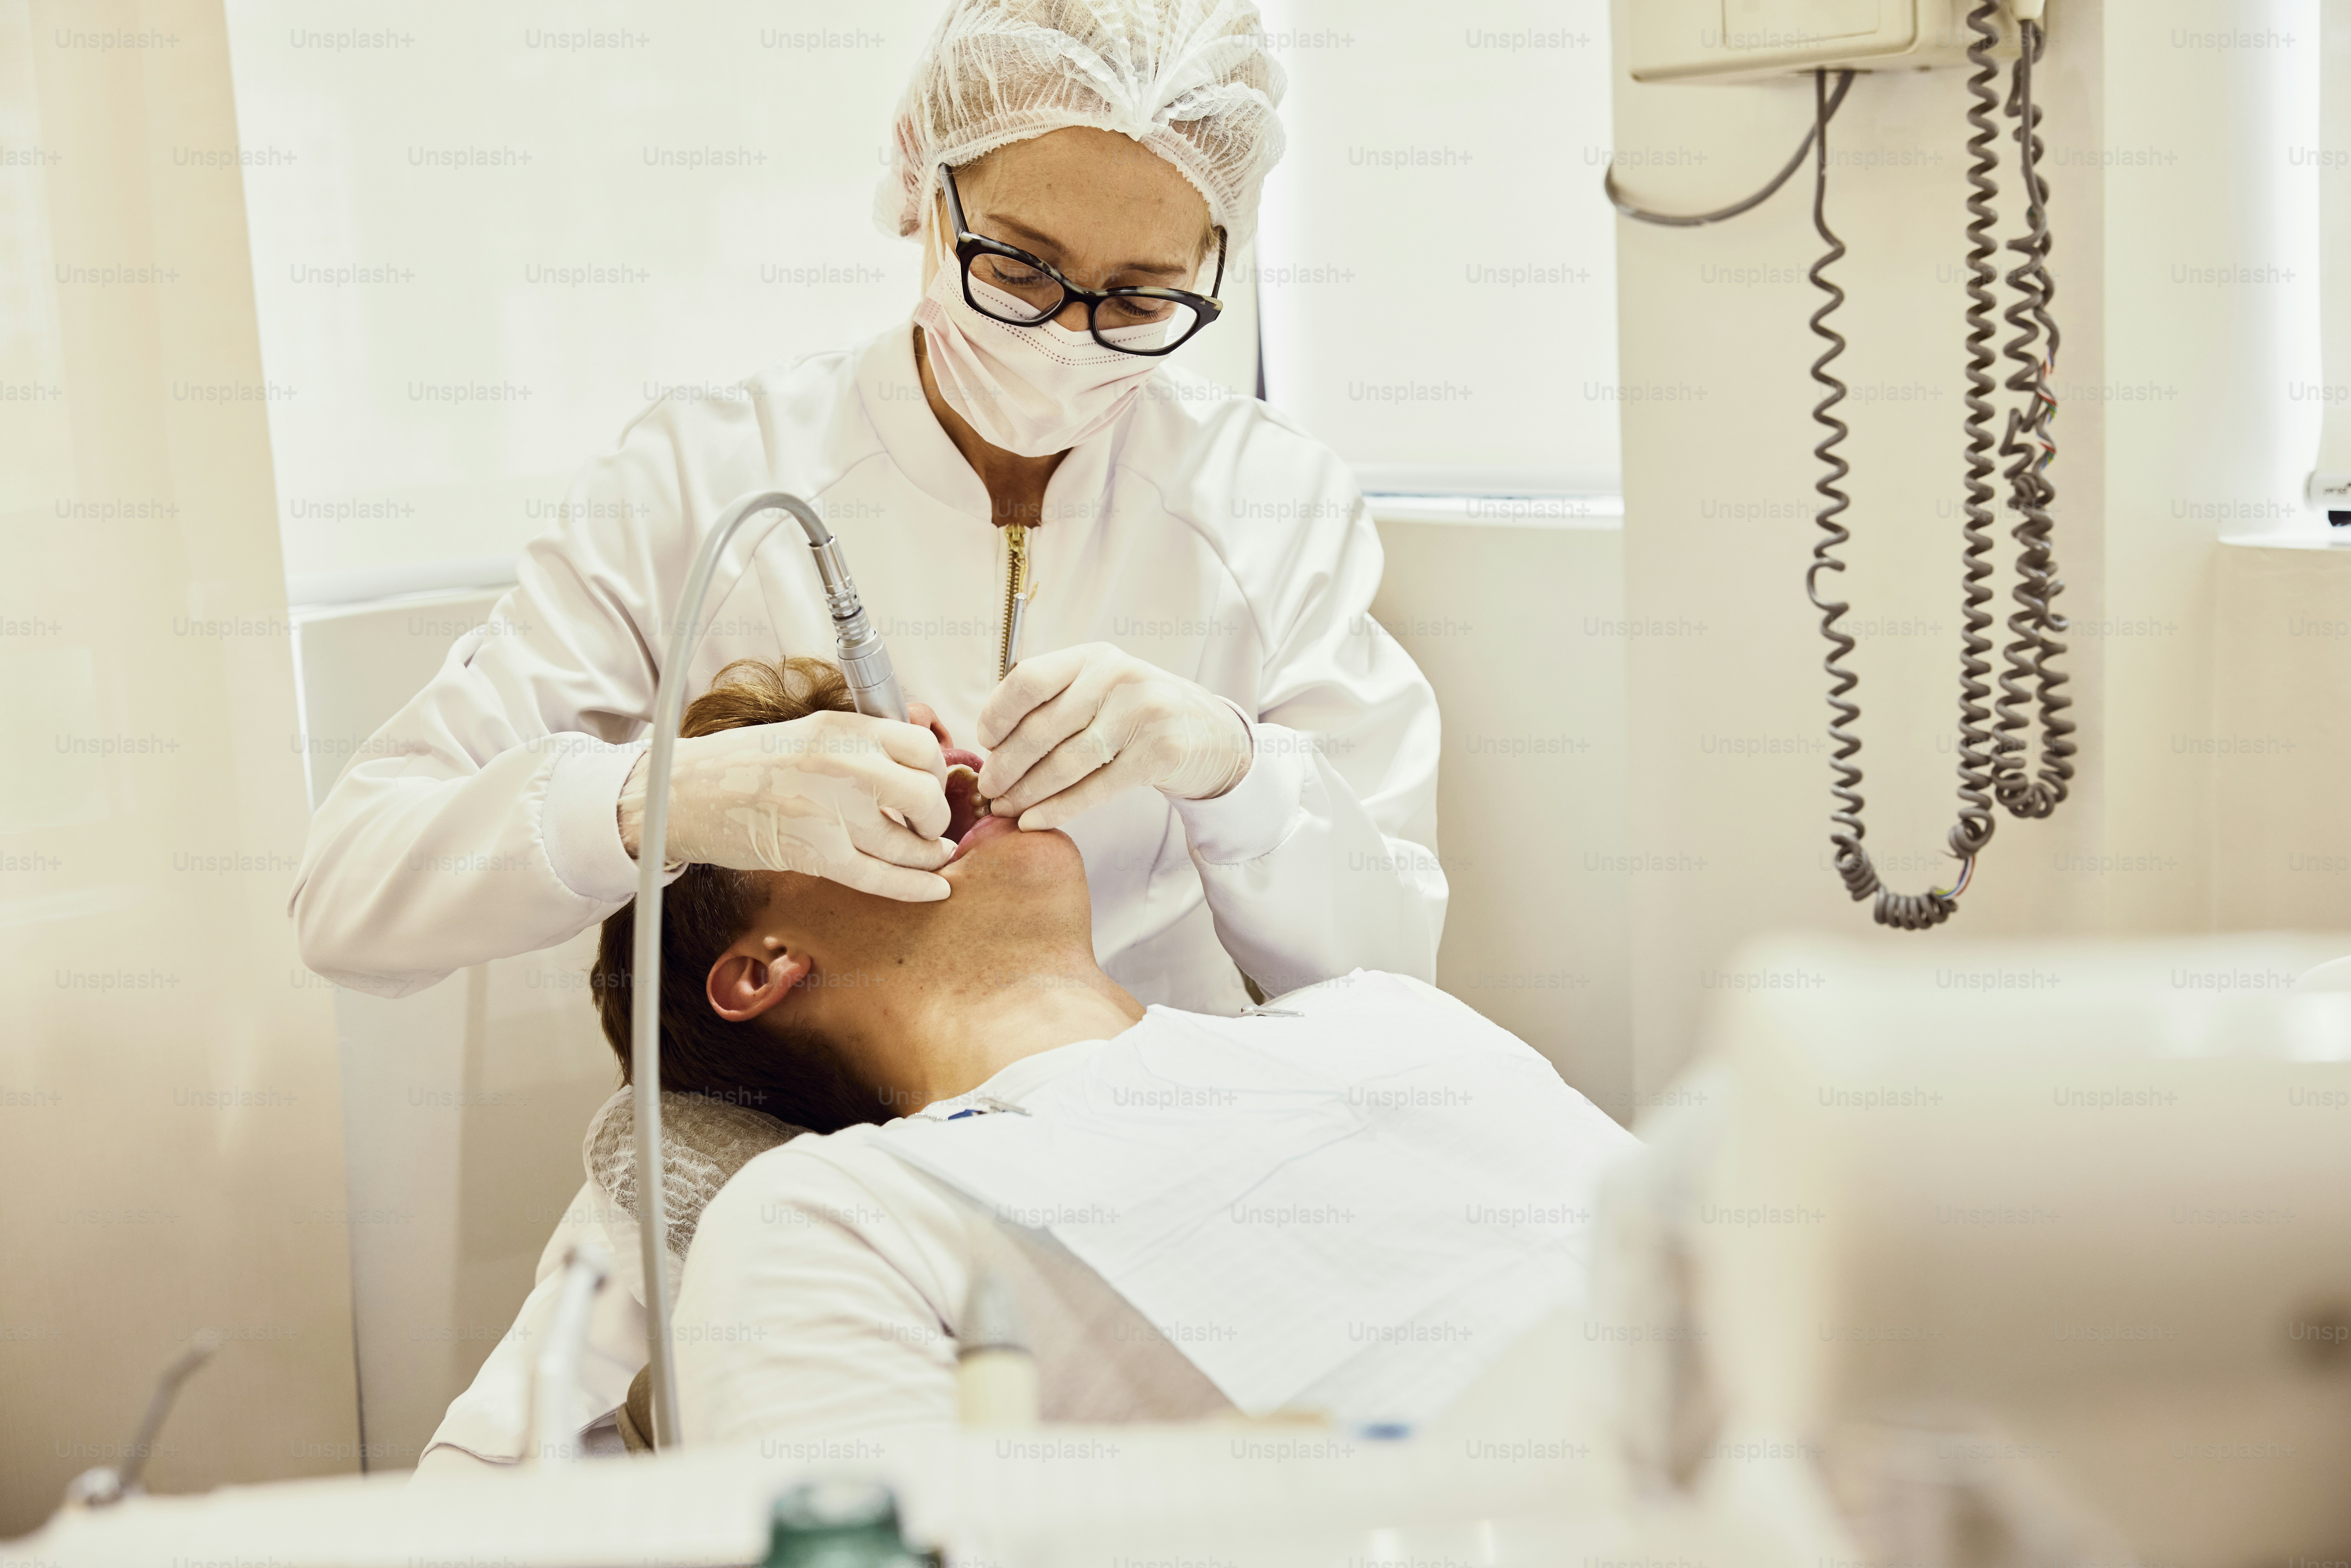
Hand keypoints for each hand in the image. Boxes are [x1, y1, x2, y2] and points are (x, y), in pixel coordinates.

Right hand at [619, 709, 954, 900]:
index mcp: (843, 729)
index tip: (931, 786)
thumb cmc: (745, 765)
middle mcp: (844, 764)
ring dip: (927, 854)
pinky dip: (915, 886)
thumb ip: (859, 747)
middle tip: (928, 826)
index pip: (923, 746)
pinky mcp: (817, 853)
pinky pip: (881, 876)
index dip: (937, 772)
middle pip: (926, 794)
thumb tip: (913, 769)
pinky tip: (935, 889)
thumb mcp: (809, 735)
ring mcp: (832, 811)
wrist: (685, 792)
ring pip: (908, 841)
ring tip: (931, 855)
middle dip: (936, 817)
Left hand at [975, 643, 1252, 829]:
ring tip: (1005, 809)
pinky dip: (1058, 809)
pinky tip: (1033, 821)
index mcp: (1093, 657)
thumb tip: (991, 745)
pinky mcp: (1160, 752)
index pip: (1029, 680)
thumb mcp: (1100, 689)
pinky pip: (1095, 788)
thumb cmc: (1138, 714)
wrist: (1211, 733)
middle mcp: (1117, 677)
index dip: (998, 714)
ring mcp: (1142, 713)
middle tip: (989, 790)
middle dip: (1006, 766)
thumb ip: (1055, 702)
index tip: (985, 742)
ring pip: (1066, 763)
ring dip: (1027, 792)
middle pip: (1042, 728)